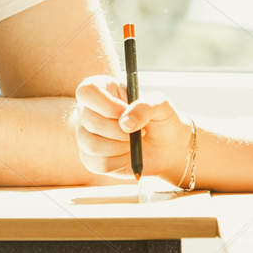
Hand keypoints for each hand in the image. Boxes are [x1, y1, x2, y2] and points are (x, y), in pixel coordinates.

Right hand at [72, 75, 189, 180]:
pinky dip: (120, 161)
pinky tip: (128, 154)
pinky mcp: (90, 158)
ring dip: (120, 146)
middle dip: (119, 130)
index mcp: (102, 89)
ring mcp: (85, 135)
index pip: (87, 91)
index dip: (105, 104)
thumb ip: (145, 107)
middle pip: (89, 119)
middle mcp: (88, 110)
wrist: (167, 149)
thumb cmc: (161, 121)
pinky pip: (99, 163)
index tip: (125, 111)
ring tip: (134, 142)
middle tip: (139, 131)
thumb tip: (125, 123)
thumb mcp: (161, 106)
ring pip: (92, 144)